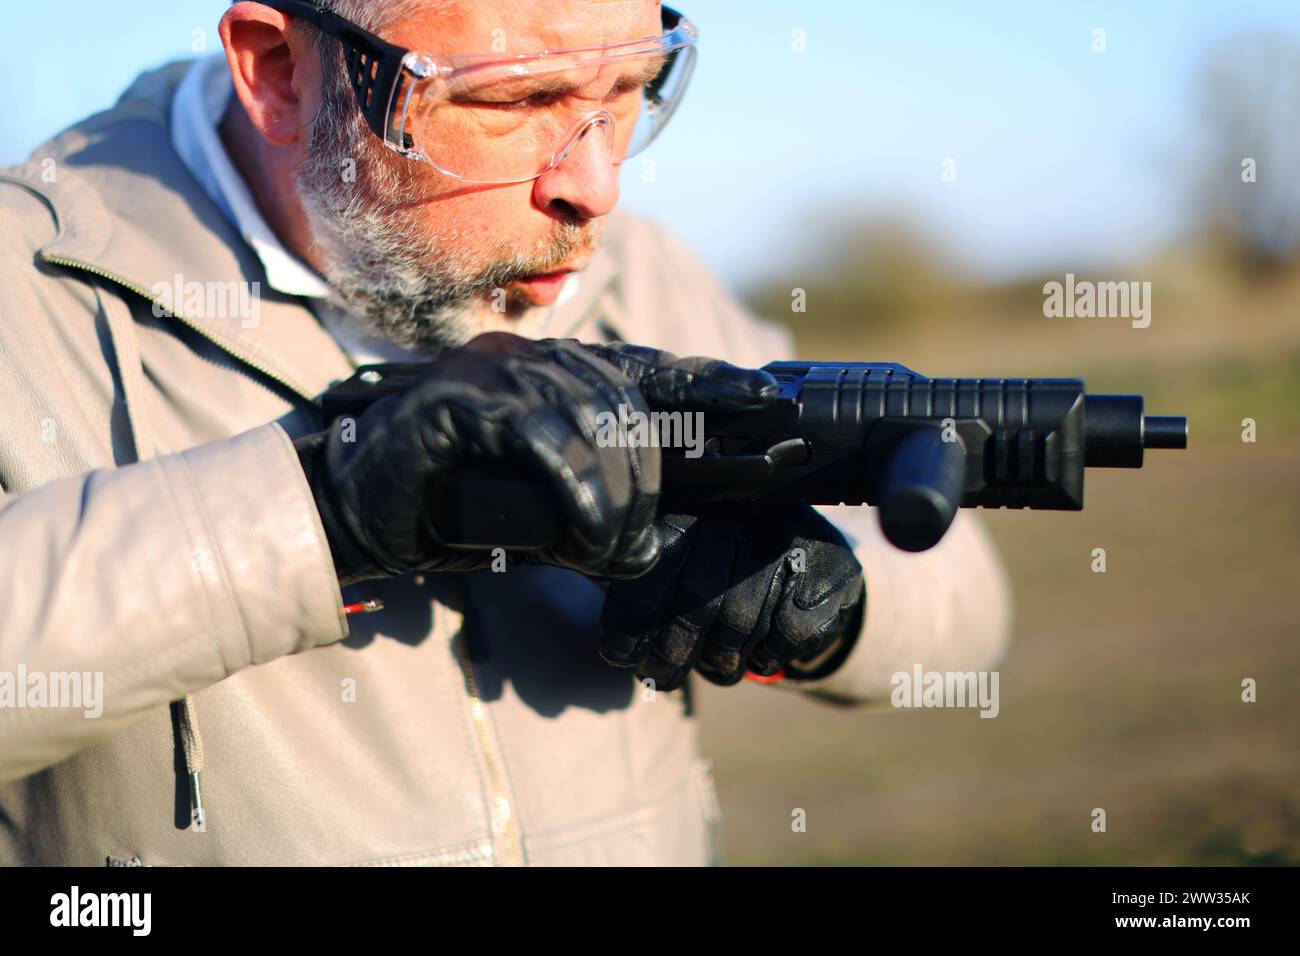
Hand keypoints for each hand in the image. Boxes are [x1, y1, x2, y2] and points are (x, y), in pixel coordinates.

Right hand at [296, 333, 777, 583]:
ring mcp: (499, 369)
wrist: (357, 510)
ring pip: (597, 420)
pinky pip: (544, 436)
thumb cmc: (457, 510)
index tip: (774, 405)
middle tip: (639, 545)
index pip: (657, 375)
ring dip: (617, 498)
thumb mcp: (548, 515)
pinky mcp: (462, 396)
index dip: (716, 388)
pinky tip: (587, 531)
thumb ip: (605, 510)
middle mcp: (537, 357)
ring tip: (608, 550)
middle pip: (636, 405)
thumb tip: (659, 538)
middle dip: (655, 483)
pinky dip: (576, 489)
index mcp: (563, 376)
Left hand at [599, 504, 865, 690]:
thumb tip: (614, 645)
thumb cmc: (730, 572)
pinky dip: (766, 656)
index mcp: (696, 504)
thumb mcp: (684, 563)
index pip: (655, 568)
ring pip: (741, 621)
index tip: (620, 657)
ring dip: (722, 660)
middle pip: (698, 600)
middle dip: (675, 651)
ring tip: (715, 669)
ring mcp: (790, 536)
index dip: (633, 621)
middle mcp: (742, 510)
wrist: (813, 568)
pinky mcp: (831, 568)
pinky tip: (758, 657)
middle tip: (662, 677)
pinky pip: (786, 632)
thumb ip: (648, 587)